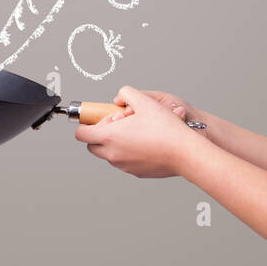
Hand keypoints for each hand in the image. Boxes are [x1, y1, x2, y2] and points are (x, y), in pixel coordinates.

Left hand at [74, 86, 204, 177]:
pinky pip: (124, 161)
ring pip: (109, 154)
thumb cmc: (166, 130)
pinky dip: (128, 152)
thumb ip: (127, 93)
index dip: (88, 123)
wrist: (185, 152)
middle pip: (92, 145)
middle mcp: (113, 154)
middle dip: (101, 133)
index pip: (81, 134)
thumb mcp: (145, 101)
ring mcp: (124, 166)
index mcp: (110, 137)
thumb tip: (120, 97)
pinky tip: (145, 142)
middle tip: (119, 123)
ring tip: (135, 131)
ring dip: (115, 142)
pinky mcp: (135, 172)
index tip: (101, 118)